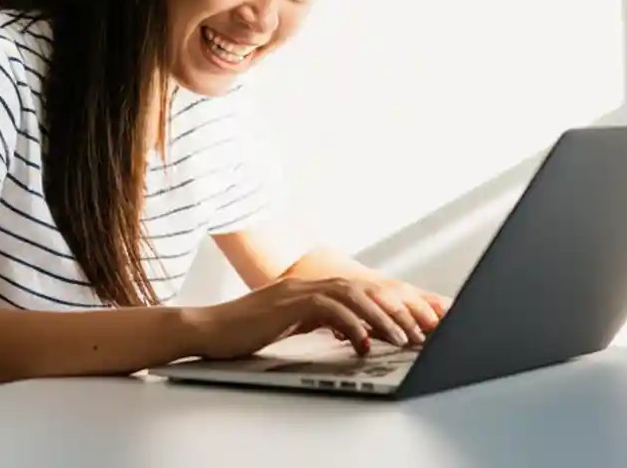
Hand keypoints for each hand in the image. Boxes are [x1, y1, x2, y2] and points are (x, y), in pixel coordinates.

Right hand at [188, 276, 442, 359]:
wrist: (207, 329)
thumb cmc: (243, 332)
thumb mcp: (290, 325)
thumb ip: (320, 322)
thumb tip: (352, 334)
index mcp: (311, 287)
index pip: (360, 291)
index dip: (390, 306)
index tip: (414, 325)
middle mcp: (308, 283)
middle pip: (364, 290)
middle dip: (395, 312)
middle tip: (419, 334)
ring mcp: (298, 290)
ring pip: (353, 296)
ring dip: (381, 319)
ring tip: (400, 340)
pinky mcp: (288, 303)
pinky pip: (329, 310)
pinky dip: (351, 325)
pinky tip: (363, 344)